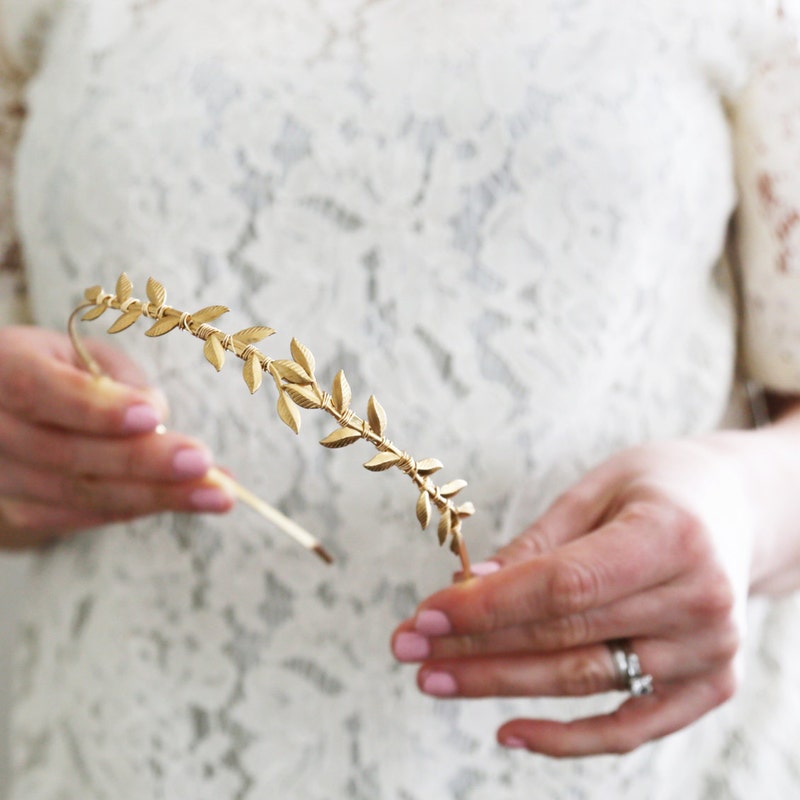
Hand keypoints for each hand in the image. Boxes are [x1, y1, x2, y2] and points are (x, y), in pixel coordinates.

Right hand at [0, 325, 233, 547]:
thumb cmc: (54, 368)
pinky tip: (189, 499)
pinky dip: (140, 506)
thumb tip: (158, 419)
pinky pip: (84, 516)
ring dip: (157, 496)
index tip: (153, 415)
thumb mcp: (81, 351)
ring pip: (79, 494)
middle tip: (203, 463)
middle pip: (65, 454)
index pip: (39, 391)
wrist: (2, 407)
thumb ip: (115, 379)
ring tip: (217, 493)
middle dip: (143, 462)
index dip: (96, 408)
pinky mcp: (20, 508)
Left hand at [391, 436, 759, 756]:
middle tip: (408, 647)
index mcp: (671, 536)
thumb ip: (538, 544)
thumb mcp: (597, 490)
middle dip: (475, 646)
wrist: (739, 511)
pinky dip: (568, 739)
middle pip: (564, 637)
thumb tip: (469, 588)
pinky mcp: (711, 686)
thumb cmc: (659, 488)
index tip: (424, 615)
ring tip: (434, 678)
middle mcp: (699, 601)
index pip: (563, 585)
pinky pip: (631, 726)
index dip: (488, 606)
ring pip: (584, 683)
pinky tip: (507, 731)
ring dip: (501, 685)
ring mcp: (711, 652)